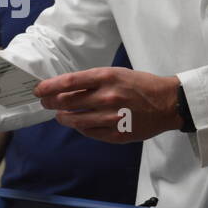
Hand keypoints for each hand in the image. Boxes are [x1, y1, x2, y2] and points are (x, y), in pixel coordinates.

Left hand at [35, 69, 181, 142]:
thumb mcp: (117, 74)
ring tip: (59, 115)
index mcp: (107, 77)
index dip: (50, 87)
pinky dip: (81, 128)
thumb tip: (66, 88)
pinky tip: (79, 124)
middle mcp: (108, 97)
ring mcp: (112, 117)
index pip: (70, 82)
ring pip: (76, 120)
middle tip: (45, 102)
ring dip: (63, 118)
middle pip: (68, 102)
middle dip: (52, 102)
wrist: (168, 102)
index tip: (39, 90)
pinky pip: (90, 133)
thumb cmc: (141, 85)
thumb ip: (93, 81)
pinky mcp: (117, 134)